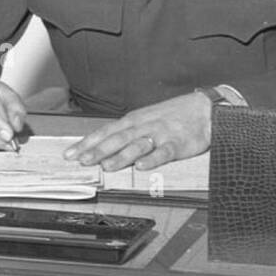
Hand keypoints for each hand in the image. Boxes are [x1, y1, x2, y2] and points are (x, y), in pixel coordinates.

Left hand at [64, 92, 211, 172]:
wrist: (205, 109)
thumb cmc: (172, 116)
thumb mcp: (146, 119)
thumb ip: (126, 132)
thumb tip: (101, 145)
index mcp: (134, 120)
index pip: (106, 131)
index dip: (88, 142)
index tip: (70, 154)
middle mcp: (144, 126)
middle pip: (118, 138)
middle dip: (99, 150)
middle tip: (82, 161)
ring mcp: (161, 134)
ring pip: (137, 145)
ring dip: (121, 156)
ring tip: (107, 166)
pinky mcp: (178, 144)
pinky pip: (164, 152)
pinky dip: (152, 159)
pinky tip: (142, 166)